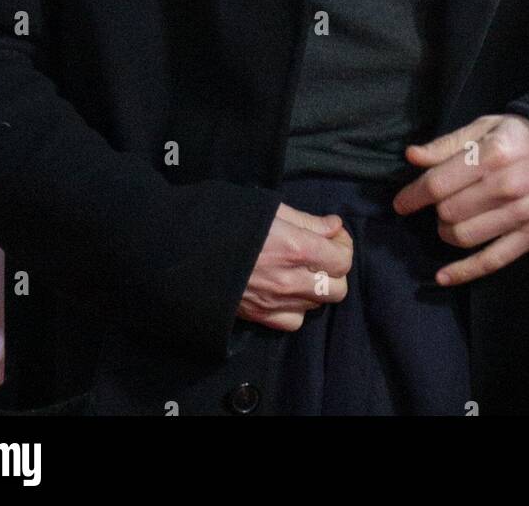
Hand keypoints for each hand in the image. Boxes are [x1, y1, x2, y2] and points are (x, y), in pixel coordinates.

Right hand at [237, 202, 352, 331]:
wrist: (185, 251)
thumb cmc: (227, 219)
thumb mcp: (269, 208)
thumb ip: (306, 221)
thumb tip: (334, 226)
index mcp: (296, 248)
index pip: (342, 259)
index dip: (343, 245)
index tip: (333, 233)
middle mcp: (291, 281)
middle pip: (338, 288)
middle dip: (336, 269)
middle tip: (322, 252)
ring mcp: (276, 303)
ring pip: (318, 305)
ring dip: (318, 287)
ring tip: (303, 269)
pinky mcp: (260, 317)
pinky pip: (295, 321)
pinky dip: (298, 307)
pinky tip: (288, 290)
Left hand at [392, 114, 528, 285]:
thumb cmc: (522, 137)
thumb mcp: (486, 126)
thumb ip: (448, 143)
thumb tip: (412, 156)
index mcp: (492, 154)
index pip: (438, 183)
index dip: (413, 196)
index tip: (401, 203)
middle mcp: (506, 186)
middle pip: (448, 212)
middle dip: (434, 210)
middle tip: (438, 202)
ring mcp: (521, 215)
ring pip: (463, 236)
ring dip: (446, 232)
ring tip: (448, 221)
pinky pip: (491, 261)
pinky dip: (464, 272)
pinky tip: (443, 275)